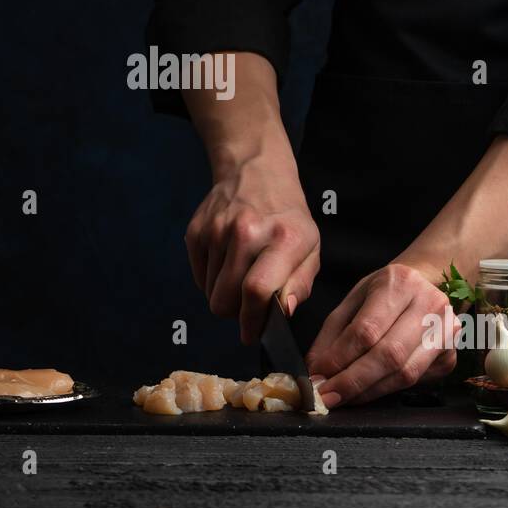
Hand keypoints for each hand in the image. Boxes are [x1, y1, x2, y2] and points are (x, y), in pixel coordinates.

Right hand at [184, 146, 319, 344]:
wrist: (256, 173)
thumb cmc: (288, 218)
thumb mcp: (310, 248)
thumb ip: (299, 284)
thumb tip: (282, 312)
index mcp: (283, 238)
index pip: (257, 290)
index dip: (252, 321)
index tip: (251, 334)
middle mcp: (246, 231)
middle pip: (225, 298)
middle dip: (235, 313)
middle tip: (246, 307)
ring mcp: (217, 229)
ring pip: (210, 292)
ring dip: (224, 294)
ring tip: (240, 276)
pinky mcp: (196, 230)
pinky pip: (199, 276)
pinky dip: (211, 280)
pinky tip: (227, 262)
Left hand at [306, 262, 456, 406]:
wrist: (426, 285)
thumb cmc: (385, 292)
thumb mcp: (353, 300)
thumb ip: (332, 334)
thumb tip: (316, 369)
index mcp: (401, 283)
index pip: (367, 329)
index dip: (340, 358)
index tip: (318, 377)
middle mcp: (430, 305)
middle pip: (389, 355)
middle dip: (353, 381)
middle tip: (327, 396)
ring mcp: (447, 332)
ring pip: (405, 373)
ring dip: (369, 392)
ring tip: (343, 397)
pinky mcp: (450, 356)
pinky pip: (416, 381)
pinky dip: (387, 390)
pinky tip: (367, 391)